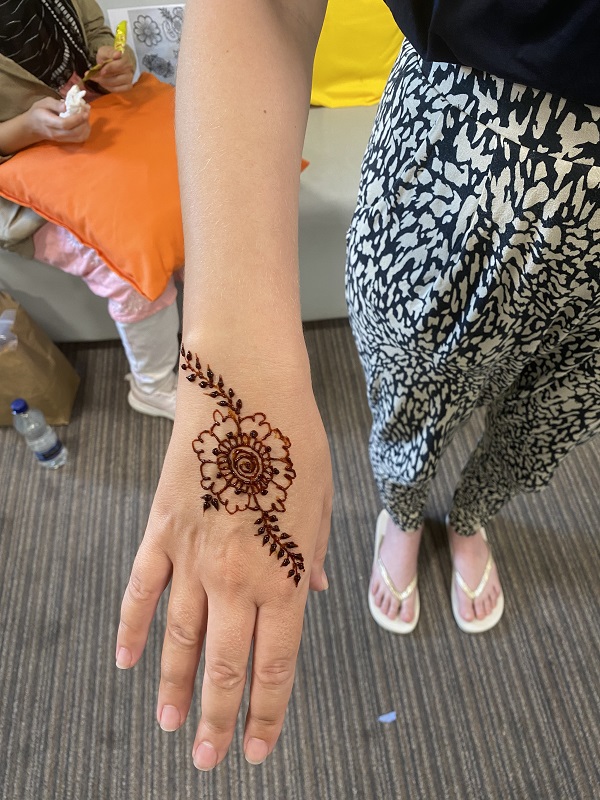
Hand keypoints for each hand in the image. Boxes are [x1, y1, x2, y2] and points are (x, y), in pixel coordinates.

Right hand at [26, 97, 90, 143]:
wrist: (33, 127)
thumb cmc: (38, 112)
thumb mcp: (44, 103)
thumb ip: (56, 104)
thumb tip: (67, 105)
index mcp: (48, 122)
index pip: (65, 124)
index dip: (77, 118)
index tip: (84, 111)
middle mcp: (56, 133)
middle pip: (75, 132)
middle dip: (84, 122)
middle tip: (87, 111)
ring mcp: (61, 139)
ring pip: (79, 137)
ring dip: (86, 127)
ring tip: (85, 116)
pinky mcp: (66, 141)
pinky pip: (79, 139)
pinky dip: (85, 131)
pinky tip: (84, 122)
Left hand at [93, 47, 134, 92]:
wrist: (115, 62)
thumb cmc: (109, 56)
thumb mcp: (105, 51)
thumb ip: (109, 53)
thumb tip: (117, 54)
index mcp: (125, 59)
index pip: (119, 65)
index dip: (109, 68)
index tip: (101, 71)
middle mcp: (130, 69)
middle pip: (116, 76)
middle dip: (102, 77)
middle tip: (92, 76)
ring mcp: (129, 79)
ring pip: (115, 84)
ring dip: (104, 82)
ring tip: (97, 78)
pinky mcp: (128, 86)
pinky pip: (117, 90)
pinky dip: (108, 87)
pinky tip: (103, 83)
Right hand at [116, 352, 331, 768]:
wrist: (246, 392)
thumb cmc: (294, 445)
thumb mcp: (321, 506)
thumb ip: (311, 559)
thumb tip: (313, 592)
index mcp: (285, 576)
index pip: (276, 663)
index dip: (268, 713)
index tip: (260, 748)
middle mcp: (237, 579)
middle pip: (224, 665)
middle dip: (219, 718)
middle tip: (207, 757)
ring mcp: (192, 558)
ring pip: (178, 640)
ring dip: (172, 688)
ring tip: (168, 725)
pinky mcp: (161, 533)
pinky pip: (141, 592)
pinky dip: (132, 629)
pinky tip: (127, 662)